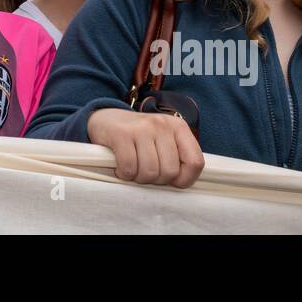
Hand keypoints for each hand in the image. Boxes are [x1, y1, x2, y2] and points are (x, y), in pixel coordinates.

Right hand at [87, 108, 203, 187]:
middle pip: (170, 171)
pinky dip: (125, 174)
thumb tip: (182, 182)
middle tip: (145, 172)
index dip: (184, 179)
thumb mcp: (163, 140)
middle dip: (156, 180)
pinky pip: (129, 167)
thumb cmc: (138, 136)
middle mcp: (162, 124)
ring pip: (150, 172)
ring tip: (133, 169)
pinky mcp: (121, 134)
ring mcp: (142, 127)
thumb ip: (176, 156)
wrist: (105, 119)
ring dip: (139, 178)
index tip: (171, 181)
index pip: (195, 162)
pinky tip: (121, 168)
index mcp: (178, 127)